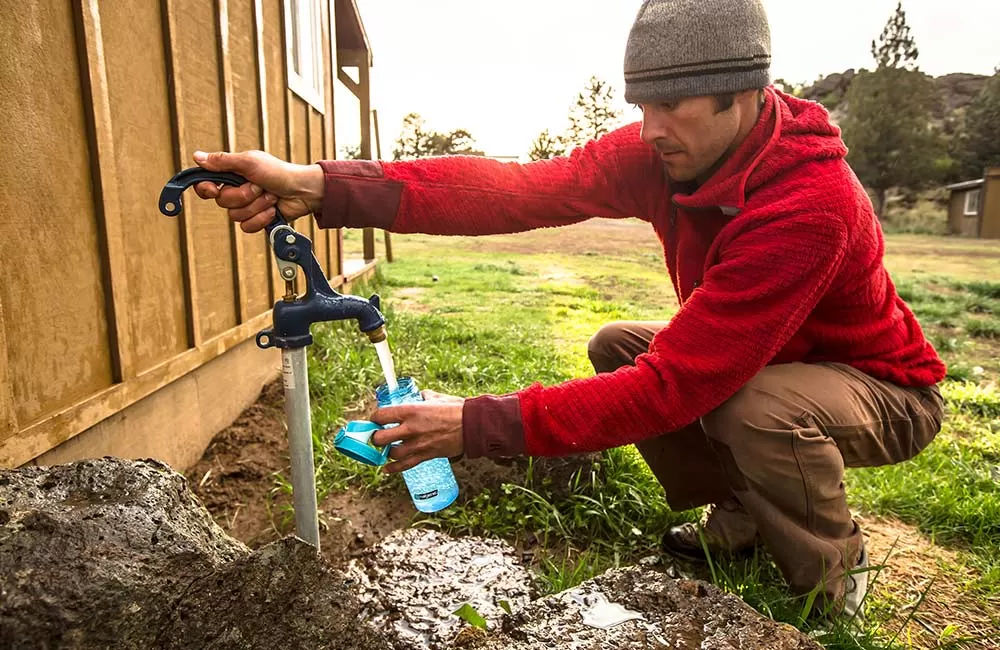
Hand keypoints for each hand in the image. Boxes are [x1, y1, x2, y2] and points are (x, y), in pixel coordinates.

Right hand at [190, 150, 324, 232]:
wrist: (302, 191)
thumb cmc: (279, 172)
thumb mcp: (249, 162)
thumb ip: (223, 161)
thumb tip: (197, 157)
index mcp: (231, 174)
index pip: (206, 185)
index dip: (206, 189)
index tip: (213, 189)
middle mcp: (236, 190)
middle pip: (223, 202)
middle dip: (243, 195)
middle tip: (259, 186)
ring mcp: (247, 206)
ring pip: (235, 216)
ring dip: (256, 206)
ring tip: (270, 196)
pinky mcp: (256, 220)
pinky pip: (247, 227)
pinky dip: (261, 218)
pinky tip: (272, 209)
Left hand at [370, 392, 465, 473]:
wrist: (472, 425)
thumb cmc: (456, 409)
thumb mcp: (436, 398)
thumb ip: (423, 397)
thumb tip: (419, 397)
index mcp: (411, 411)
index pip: (381, 415)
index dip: (374, 418)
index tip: (376, 420)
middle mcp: (411, 428)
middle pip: (380, 438)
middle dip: (376, 438)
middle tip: (379, 437)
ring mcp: (418, 444)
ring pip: (392, 453)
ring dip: (388, 452)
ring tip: (388, 449)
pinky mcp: (426, 455)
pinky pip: (405, 465)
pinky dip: (394, 469)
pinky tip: (386, 469)